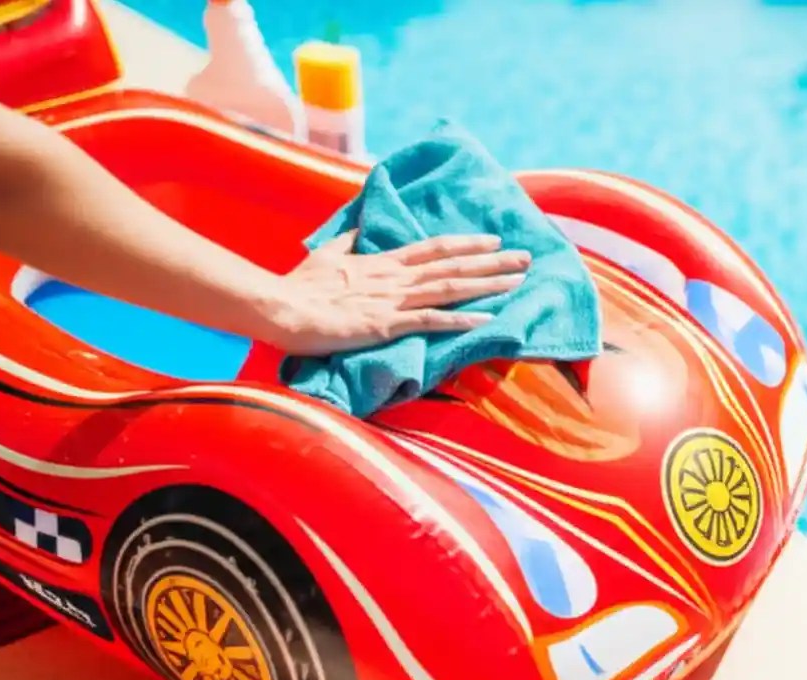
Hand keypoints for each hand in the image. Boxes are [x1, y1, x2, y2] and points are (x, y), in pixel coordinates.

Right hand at [262, 231, 529, 355]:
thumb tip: (362, 227)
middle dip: (493, 262)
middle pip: (453, 266)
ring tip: (518, 281)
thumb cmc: (300, 286)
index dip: (467, 244)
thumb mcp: (327, 255)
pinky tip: (486, 319)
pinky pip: (429, 320)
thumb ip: (349, 242)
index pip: (434, 248)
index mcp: (383, 262)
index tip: (495, 241)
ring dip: (487, 284)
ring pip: (449, 288)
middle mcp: (395, 277)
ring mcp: (392, 300)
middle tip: (527, 258)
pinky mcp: (385, 324)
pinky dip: (460, 319)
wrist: (279, 308)